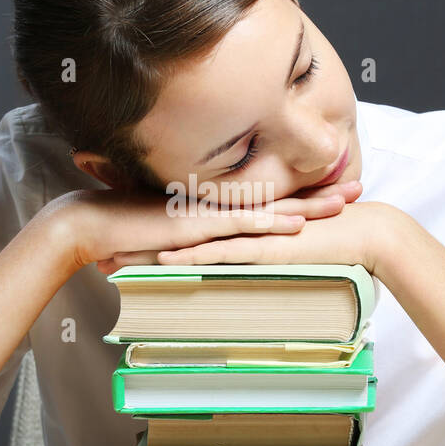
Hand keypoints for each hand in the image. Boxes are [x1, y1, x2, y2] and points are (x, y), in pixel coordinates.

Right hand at [44, 179, 363, 273]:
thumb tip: (200, 257)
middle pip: (279, 199)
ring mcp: (207, 213)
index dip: (301, 196)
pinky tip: (294, 227)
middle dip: (320, 194)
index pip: (267, 201)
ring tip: (344, 202)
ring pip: (268, 209)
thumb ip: (189, 245)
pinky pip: (238, 226)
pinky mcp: (194, 226)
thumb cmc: (119, 233)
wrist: (87, 224)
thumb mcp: (165, 240)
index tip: (333, 191)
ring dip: (307, 207)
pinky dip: (268, 226)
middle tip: (358, 188)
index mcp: (214, 207)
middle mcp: (216, 205)